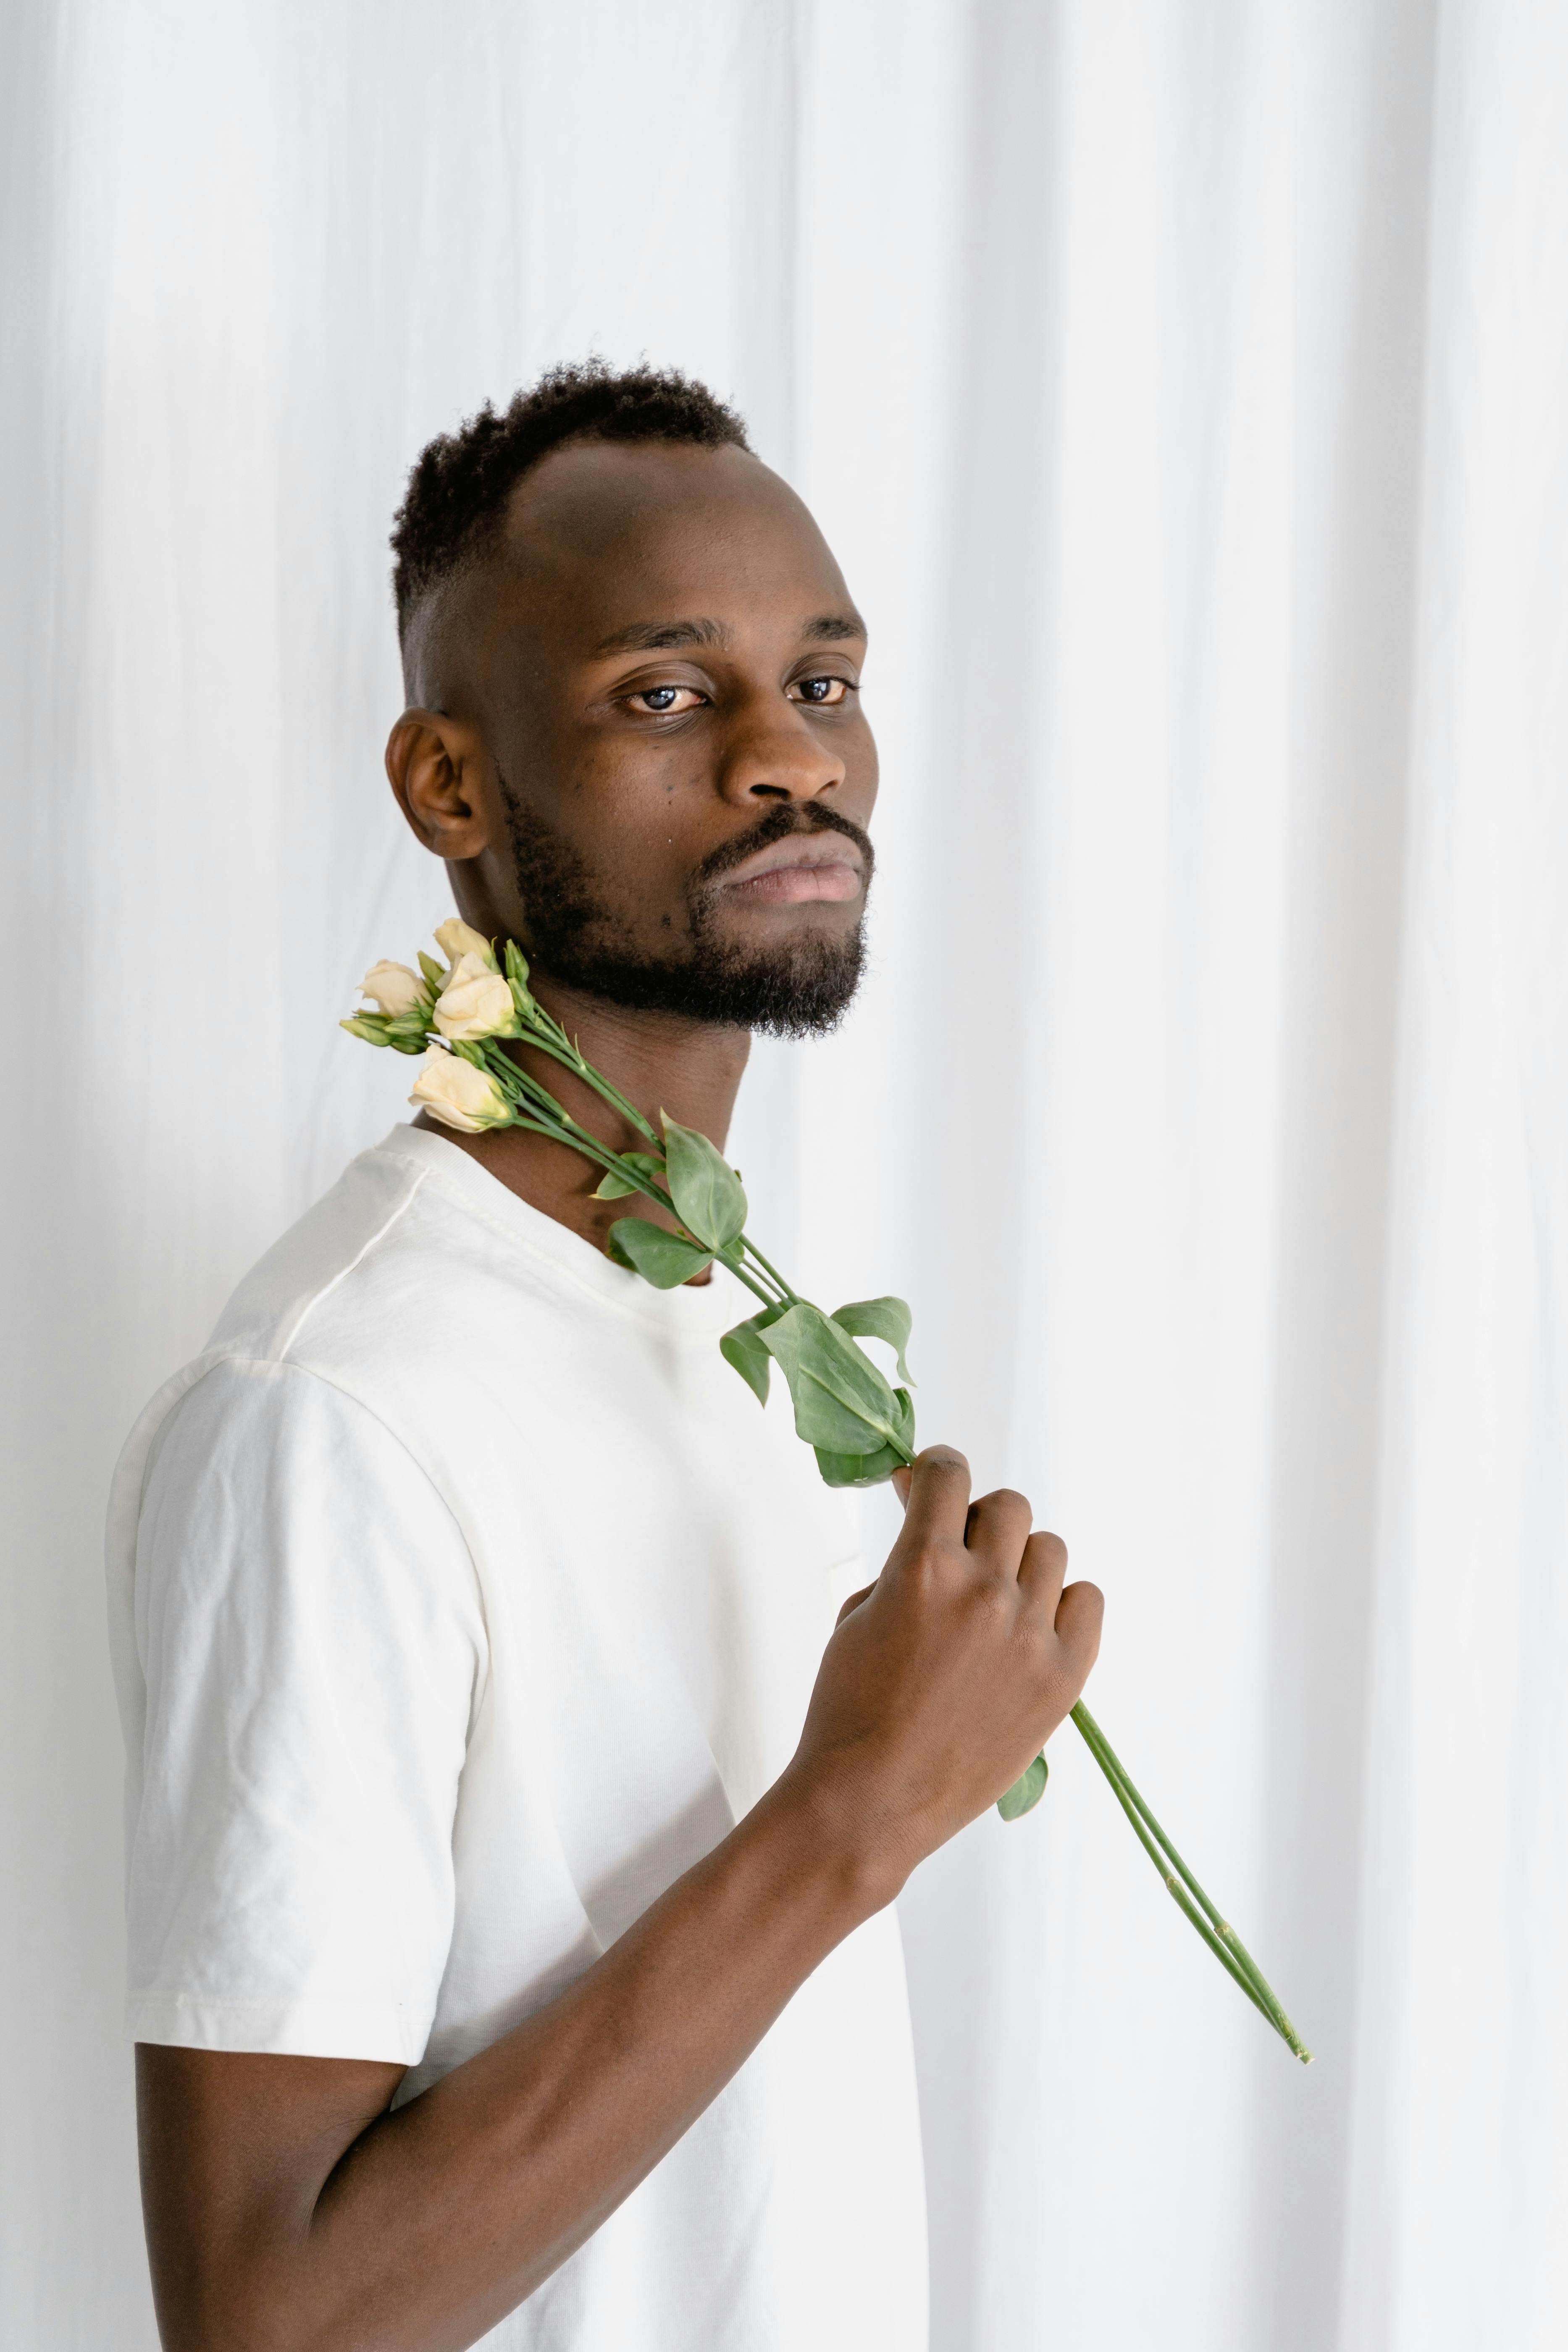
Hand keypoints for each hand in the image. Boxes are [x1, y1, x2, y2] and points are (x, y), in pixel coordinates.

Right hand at [781, 1447, 1102, 1898]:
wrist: (870, 1801)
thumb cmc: (848, 1709)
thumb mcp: (857, 1614)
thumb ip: (900, 1558)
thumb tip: (926, 1514)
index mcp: (924, 1567)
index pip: (948, 1473)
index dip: (936, 1470)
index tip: (930, 1482)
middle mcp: (984, 1591)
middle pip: (1008, 1507)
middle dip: (978, 1520)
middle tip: (959, 1551)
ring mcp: (1029, 1636)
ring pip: (1049, 1550)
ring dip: (1020, 1562)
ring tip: (994, 1600)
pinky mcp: (1061, 1679)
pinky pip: (1086, 1602)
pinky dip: (1063, 1604)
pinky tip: (1032, 1625)